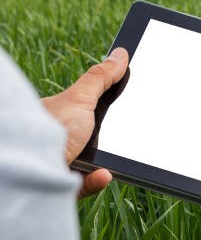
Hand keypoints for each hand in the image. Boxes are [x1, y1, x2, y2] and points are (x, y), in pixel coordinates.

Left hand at [42, 47, 128, 196]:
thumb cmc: (51, 127)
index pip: (87, 110)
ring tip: (114, 157)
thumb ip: (100, 78)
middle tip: (128, 135)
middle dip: (108, 138)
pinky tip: (104, 174)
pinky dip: (98, 179)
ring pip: (92, 162)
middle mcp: (58, 139)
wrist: (33, 169)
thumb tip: (121, 54)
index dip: (107, 109)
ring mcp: (61, 162)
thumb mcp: (80, 98)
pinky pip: (88, 183)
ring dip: (105, 161)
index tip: (129, 109)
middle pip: (92, 138)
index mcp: (60, 117)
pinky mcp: (66, 185)